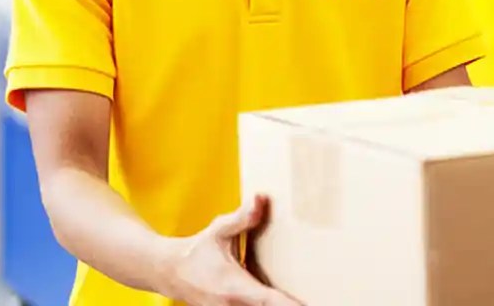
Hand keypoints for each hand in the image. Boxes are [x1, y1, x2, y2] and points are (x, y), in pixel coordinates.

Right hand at [158, 196, 301, 305]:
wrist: (168, 272)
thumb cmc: (197, 250)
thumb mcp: (218, 231)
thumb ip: (242, 218)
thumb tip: (260, 198)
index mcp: (236, 288)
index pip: (270, 302)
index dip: (290, 305)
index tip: (309, 304)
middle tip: (325, 298)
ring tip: (310, 298)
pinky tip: (287, 300)